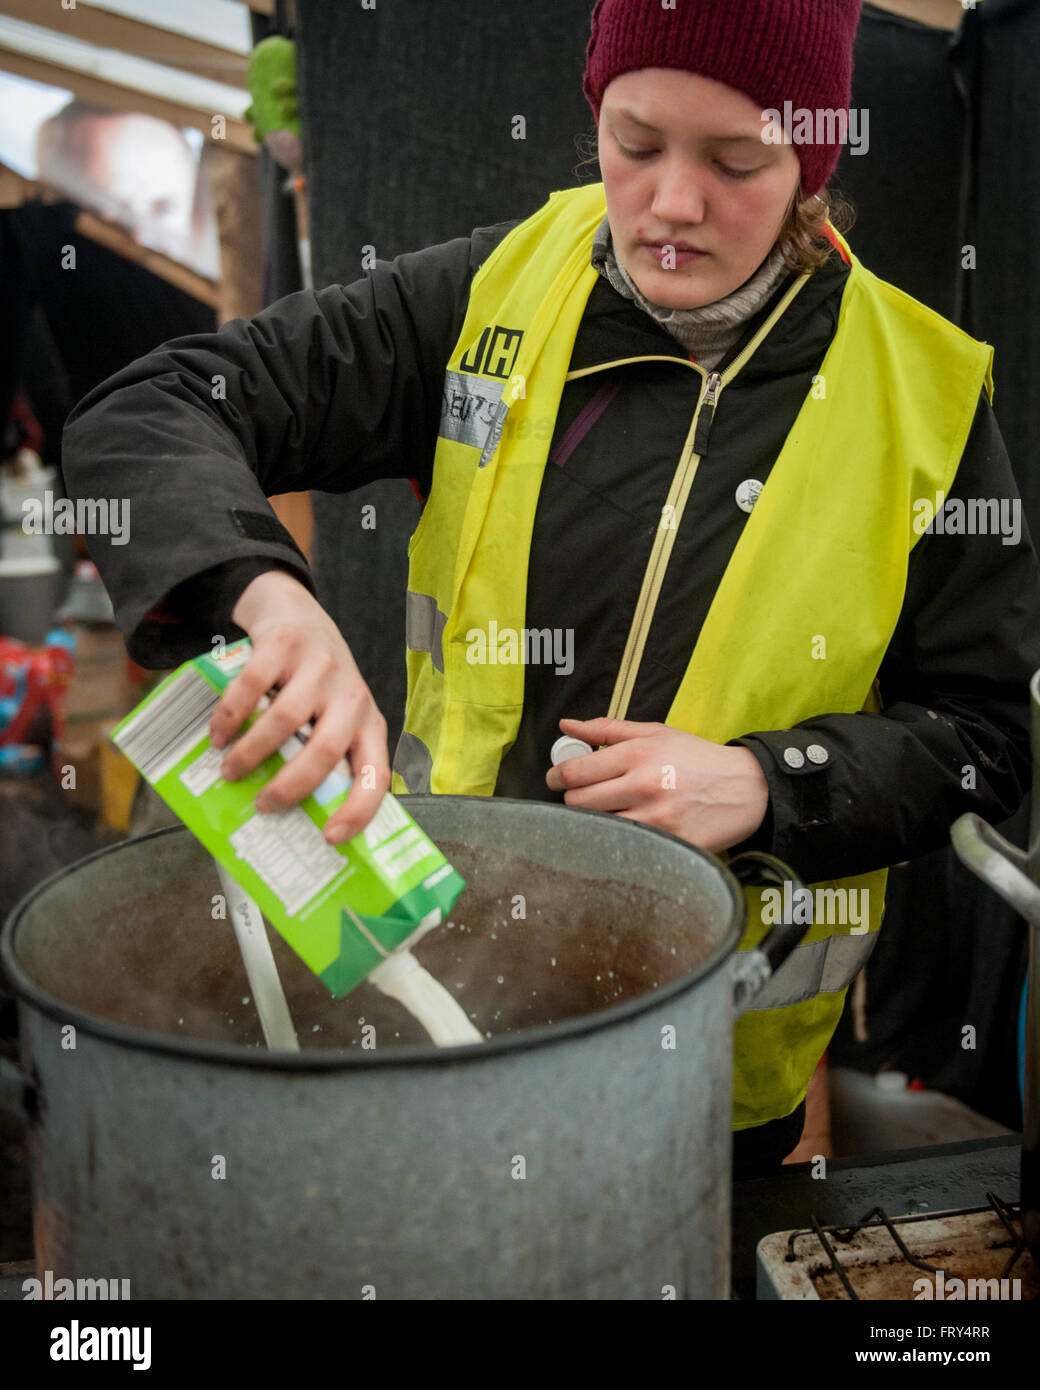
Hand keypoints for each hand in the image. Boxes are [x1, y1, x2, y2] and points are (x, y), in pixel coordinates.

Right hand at [210, 570, 389, 844]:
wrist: (295, 612)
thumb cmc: (314, 683)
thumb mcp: (331, 717)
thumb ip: (318, 754)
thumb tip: (285, 815)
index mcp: (368, 723)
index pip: (375, 774)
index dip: (358, 810)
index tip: (330, 837)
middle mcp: (350, 695)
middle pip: (324, 751)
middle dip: (289, 786)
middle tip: (263, 805)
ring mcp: (319, 667)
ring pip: (284, 720)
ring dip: (251, 753)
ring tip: (230, 771)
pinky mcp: (284, 644)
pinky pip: (251, 686)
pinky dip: (230, 717)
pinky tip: (219, 735)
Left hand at [544, 716, 768, 853]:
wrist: (746, 789)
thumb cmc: (696, 759)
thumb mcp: (655, 733)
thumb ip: (607, 729)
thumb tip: (566, 726)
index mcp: (638, 754)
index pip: (575, 771)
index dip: (556, 776)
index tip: (556, 779)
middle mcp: (644, 786)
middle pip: (578, 802)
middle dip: (573, 798)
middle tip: (583, 796)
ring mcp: (656, 819)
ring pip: (597, 826)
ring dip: (595, 820)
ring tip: (608, 812)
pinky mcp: (668, 844)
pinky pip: (624, 847)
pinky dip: (618, 840)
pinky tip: (627, 830)